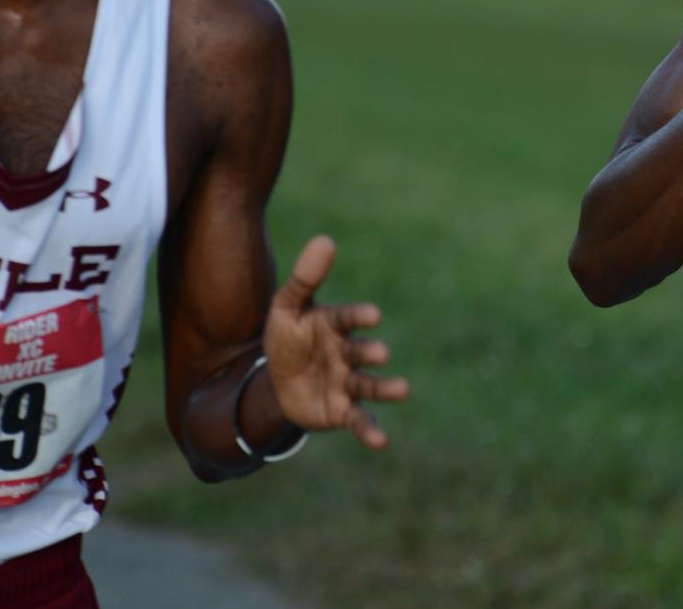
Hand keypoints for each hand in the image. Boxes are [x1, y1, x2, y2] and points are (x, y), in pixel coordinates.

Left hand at [264, 235, 409, 448]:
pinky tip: (382, 442)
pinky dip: (371, 430)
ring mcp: (347, 382)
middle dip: (368, 353)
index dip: (358, 317)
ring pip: (368, 386)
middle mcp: (346, 353)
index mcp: (334, 325)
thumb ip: (305, 278)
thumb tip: (325, 239)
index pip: (346, 318)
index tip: (373, 315)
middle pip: (359, 352)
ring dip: (385, 388)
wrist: (277, 381)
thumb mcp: (287, 308)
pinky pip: (359, 419)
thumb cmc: (289, 338)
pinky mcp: (343, 410)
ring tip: (404, 390)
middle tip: (381, 353)